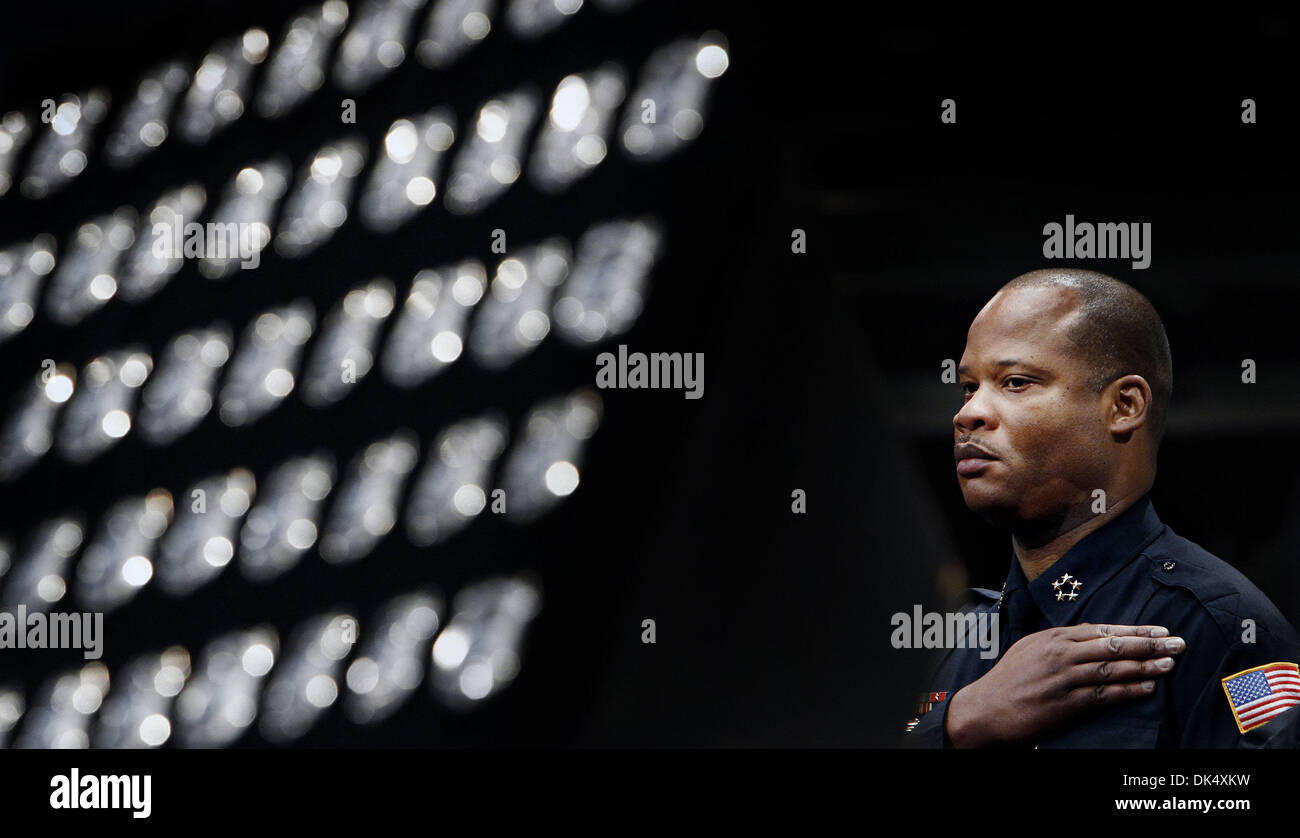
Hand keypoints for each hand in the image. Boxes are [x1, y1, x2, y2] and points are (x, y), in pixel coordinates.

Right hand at [944, 623, 1184, 747]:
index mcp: (1053, 639)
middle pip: (1113, 646)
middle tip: (1176, 643)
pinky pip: (1103, 695)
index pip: (1101, 630)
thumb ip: (1059, 642)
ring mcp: (1063, 679)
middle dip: (1148, 643)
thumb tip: (1089, 634)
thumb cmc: (1007, 679)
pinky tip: (1147, 688)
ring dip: (1145, 666)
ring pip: (1112, 669)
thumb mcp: (1029, 649)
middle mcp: (1060, 655)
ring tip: (1169, 664)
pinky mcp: (1065, 704)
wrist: (984, 708)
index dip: (1133, 630)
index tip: (1158, 630)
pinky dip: (1127, 691)